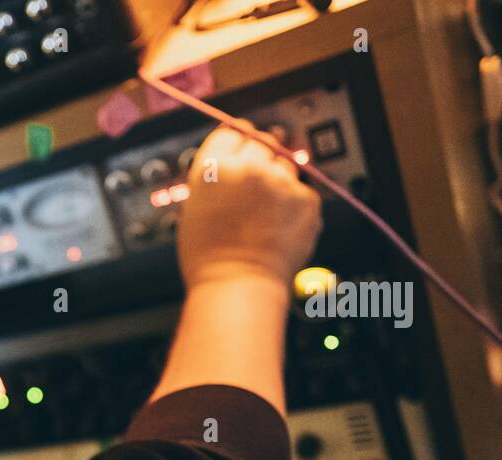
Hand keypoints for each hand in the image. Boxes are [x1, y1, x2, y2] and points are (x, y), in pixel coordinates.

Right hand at [177, 124, 322, 290]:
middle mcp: (249, 167)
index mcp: (215, 166)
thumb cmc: (209, 257)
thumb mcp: (195, 206)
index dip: (236, 140)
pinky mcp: (306, 198)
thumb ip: (215, 176)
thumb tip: (235, 159)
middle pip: (261, 141)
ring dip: (277, 179)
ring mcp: (281, 182)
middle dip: (258, 156)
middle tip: (254, 184)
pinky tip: (277, 226)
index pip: (231, 131)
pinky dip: (293, 204)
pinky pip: (301, 190)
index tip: (241, 145)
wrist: (238, 286)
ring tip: (263, 213)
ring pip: (285, 163)